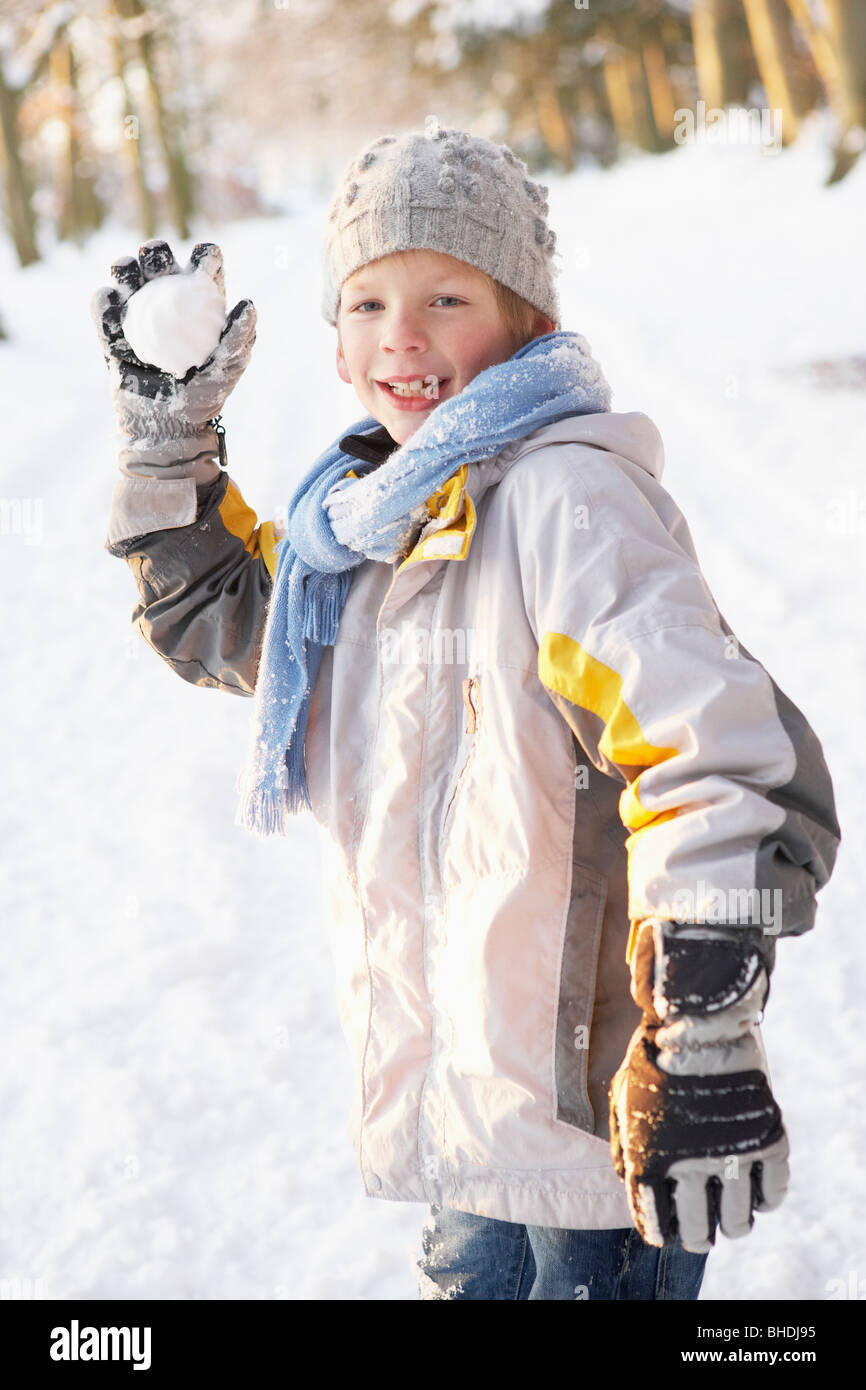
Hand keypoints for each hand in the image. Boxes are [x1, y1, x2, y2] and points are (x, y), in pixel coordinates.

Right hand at [91, 238, 256, 472]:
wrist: (166, 427)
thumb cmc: (203, 399)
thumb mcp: (227, 370)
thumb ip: (240, 338)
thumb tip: (248, 304)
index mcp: (200, 305)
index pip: (203, 268)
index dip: (204, 256)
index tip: (202, 265)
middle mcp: (168, 303)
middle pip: (159, 262)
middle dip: (156, 251)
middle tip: (155, 261)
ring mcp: (138, 316)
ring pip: (127, 276)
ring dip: (125, 266)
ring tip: (127, 272)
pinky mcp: (112, 334)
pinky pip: (102, 309)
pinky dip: (103, 300)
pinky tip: (111, 301)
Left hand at [609, 918, 788, 1253]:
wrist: (698, 1018)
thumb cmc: (655, 1055)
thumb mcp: (624, 1097)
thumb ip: (623, 1143)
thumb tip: (626, 1180)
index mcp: (646, 1158)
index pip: (653, 1220)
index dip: (659, 1231)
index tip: (665, 1232)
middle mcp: (687, 1165)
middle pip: (696, 1229)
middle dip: (696, 1235)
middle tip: (700, 1234)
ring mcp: (730, 1153)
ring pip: (736, 1220)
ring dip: (732, 1225)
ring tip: (730, 1221)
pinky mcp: (766, 1139)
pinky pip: (772, 1192)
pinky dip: (766, 1200)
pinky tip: (757, 1195)